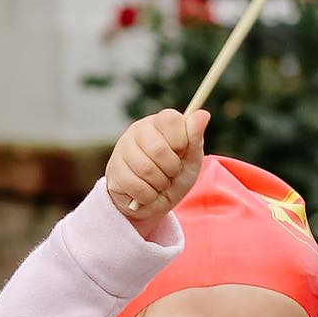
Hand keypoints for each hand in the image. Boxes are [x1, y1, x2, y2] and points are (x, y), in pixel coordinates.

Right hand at [105, 108, 208, 231]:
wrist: (153, 202)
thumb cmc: (174, 175)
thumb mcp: (191, 158)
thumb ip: (195, 138)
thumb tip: (204, 114)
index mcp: (158, 122)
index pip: (171, 119)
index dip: (181, 140)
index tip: (181, 152)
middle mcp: (137, 130)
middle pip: (159, 149)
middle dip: (172, 168)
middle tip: (171, 172)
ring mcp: (122, 149)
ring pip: (146, 169)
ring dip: (160, 184)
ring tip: (159, 183)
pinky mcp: (114, 170)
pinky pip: (135, 185)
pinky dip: (148, 195)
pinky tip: (147, 192)